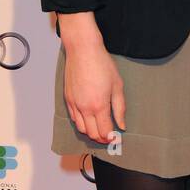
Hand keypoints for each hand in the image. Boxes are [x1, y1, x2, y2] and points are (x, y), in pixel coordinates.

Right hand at [60, 25, 125, 143]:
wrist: (83, 51)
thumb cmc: (102, 65)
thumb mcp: (117, 86)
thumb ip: (119, 109)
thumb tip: (122, 125)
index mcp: (99, 106)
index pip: (104, 132)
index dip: (111, 138)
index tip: (116, 138)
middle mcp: (84, 108)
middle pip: (92, 134)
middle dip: (101, 138)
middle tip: (109, 136)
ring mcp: (74, 104)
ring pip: (81, 129)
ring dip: (91, 132)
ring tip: (100, 129)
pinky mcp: (68, 99)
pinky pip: (74, 118)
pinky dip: (82, 123)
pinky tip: (89, 119)